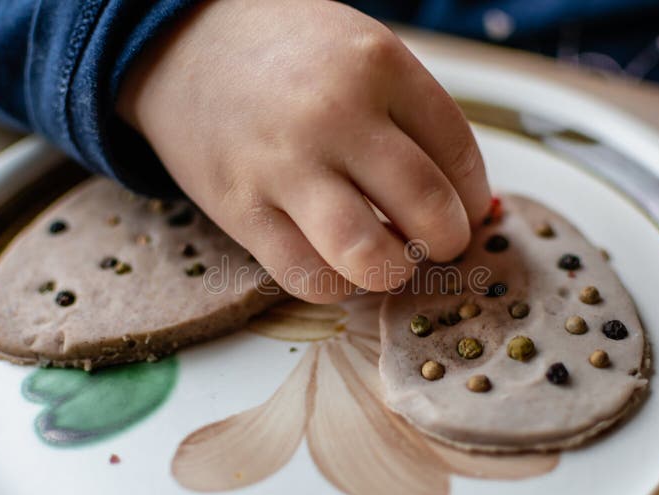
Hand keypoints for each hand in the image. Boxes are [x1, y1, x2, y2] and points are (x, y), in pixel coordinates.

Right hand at [117, 0, 490, 301]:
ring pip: (370, 257)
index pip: (458, 155)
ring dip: (395, 272)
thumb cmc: (288, 53)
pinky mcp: (241, 210)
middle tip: (436, 241)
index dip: (474, 199)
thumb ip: (413, 116)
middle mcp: (336, 116)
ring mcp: (285, 166)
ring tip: (389, 259)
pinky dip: (337, 286)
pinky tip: (339, 265)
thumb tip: (461, 199)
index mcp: (380, 66)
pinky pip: (307, 278)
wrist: (185, 43)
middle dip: (448, 241)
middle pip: (428, 209)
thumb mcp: (362, 51)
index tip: (466, 210)